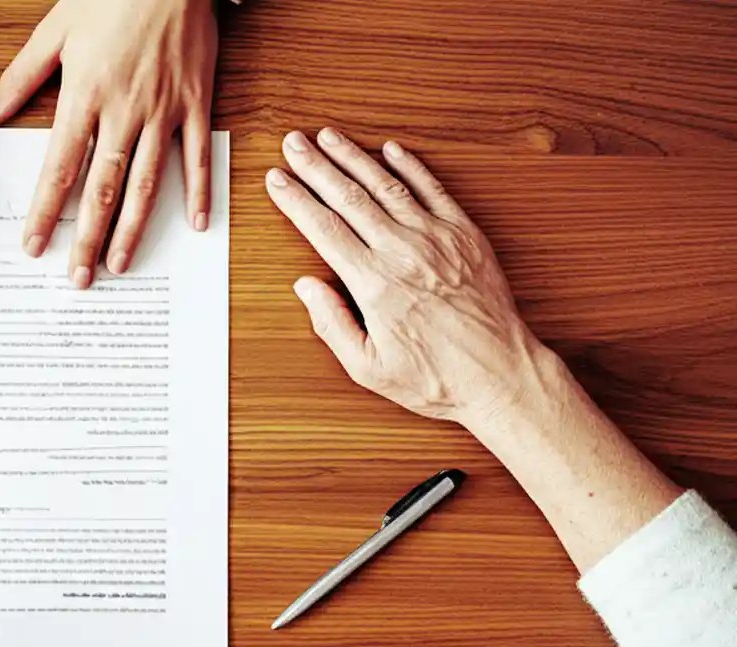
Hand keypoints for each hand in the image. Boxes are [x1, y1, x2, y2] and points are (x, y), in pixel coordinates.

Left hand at [0, 0, 218, 286]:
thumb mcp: (54, 29)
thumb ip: (20, 78)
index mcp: (84, 95)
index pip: (59, 168)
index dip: (46, 212)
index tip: (35, 246)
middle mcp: (124, 111)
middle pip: (103, 188)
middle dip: (87, 238)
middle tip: (78, 279)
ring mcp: (164, 110)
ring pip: (147, 183)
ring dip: (133, 229)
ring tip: (120, 264)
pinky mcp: (196, 103)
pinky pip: (197, 155)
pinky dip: (197, 191)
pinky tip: (196, 224)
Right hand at [266, 127, 542, 426]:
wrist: (501, 374)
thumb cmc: (437, 378)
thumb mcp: (368, 368)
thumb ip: (332, 324)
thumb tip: (306, 287)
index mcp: (373, 284)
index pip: (323, 228)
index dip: (295, 199)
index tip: (277, 179)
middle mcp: (402, 252)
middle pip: (348, 197)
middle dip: (316, 166)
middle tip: (294, 143)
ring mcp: (436, 238)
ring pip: (385, 186)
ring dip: (353, 157)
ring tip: (330, 137)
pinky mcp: (465, 234)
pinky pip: (433, 190)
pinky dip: (410, 166)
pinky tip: (391, 149)